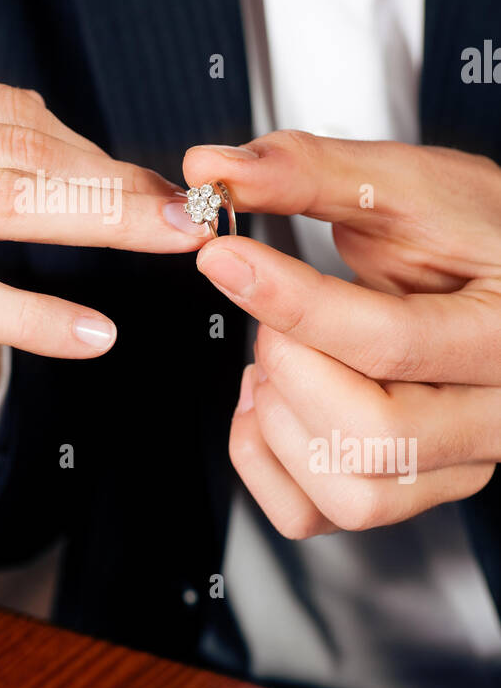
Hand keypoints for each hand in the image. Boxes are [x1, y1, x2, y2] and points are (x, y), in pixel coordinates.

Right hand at [0, 31, 205, 359]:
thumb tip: (16, 125)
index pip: (4, 105)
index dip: (80, 145)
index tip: (131, 176)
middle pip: (23, 145)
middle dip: (118, 178)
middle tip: (191, 205)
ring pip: (6, 203)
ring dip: (103, 223)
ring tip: (174, 245)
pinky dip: (30, 313)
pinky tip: (90, 331)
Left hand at [185, 133, 500, 535]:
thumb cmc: (474, 228)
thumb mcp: (405, 183)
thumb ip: (310, 174)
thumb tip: (214, 171)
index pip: (389, 341)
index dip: (289, 301)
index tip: (222, 257)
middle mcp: (496, 414)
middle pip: (371, 438)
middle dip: (290, 366)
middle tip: (273, 314)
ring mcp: (459, 462)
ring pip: (352, 493)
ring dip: (281, 422)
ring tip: (280, 354)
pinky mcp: (417, 486)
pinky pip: (324, 516)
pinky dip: (271, 465)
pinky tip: (275, 402)